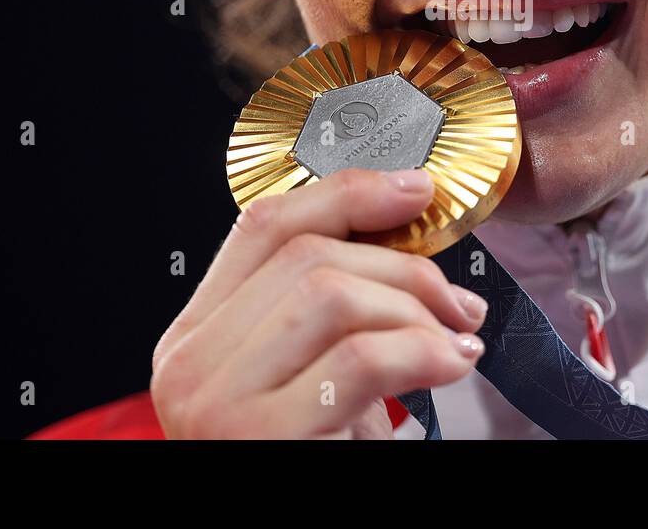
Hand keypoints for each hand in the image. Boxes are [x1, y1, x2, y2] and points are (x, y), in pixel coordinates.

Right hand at [150, 167, 486, 437]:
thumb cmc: (307, 458)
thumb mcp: (308, 377)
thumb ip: (330, 312)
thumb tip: (409, 241)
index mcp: (196, 335)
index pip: (264, 226)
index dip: (348, 193)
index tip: (416, 190)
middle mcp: (189, 362)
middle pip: (308, 256)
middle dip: (405, 267)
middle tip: (458, 302)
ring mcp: (213, 401)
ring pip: (332, 295)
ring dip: (416, 311)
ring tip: (454, 342)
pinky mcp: (255, 437)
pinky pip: (358, 360)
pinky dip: (422, 353)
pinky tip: (448, 367)